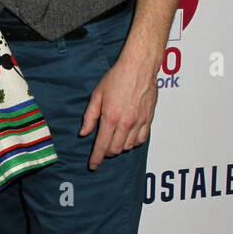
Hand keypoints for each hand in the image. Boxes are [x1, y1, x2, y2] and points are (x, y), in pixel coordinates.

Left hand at [79, 53, 156, 169]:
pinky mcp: (148, 119)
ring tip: (114, 140)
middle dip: (106, 153)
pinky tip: (128, 138)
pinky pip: (142, 139)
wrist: (139, 67)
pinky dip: (134, 143)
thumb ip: (90, 117)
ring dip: (120, 148)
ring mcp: (139, 122)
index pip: (102, 146)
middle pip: (115, 149)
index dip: (96, 159)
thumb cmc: (117, 77)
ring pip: (128, 146)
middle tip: (102, 149)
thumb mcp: (97, 95)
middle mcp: (125, 123)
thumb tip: (84, 133)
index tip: (93, 166)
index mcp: (110, 117)